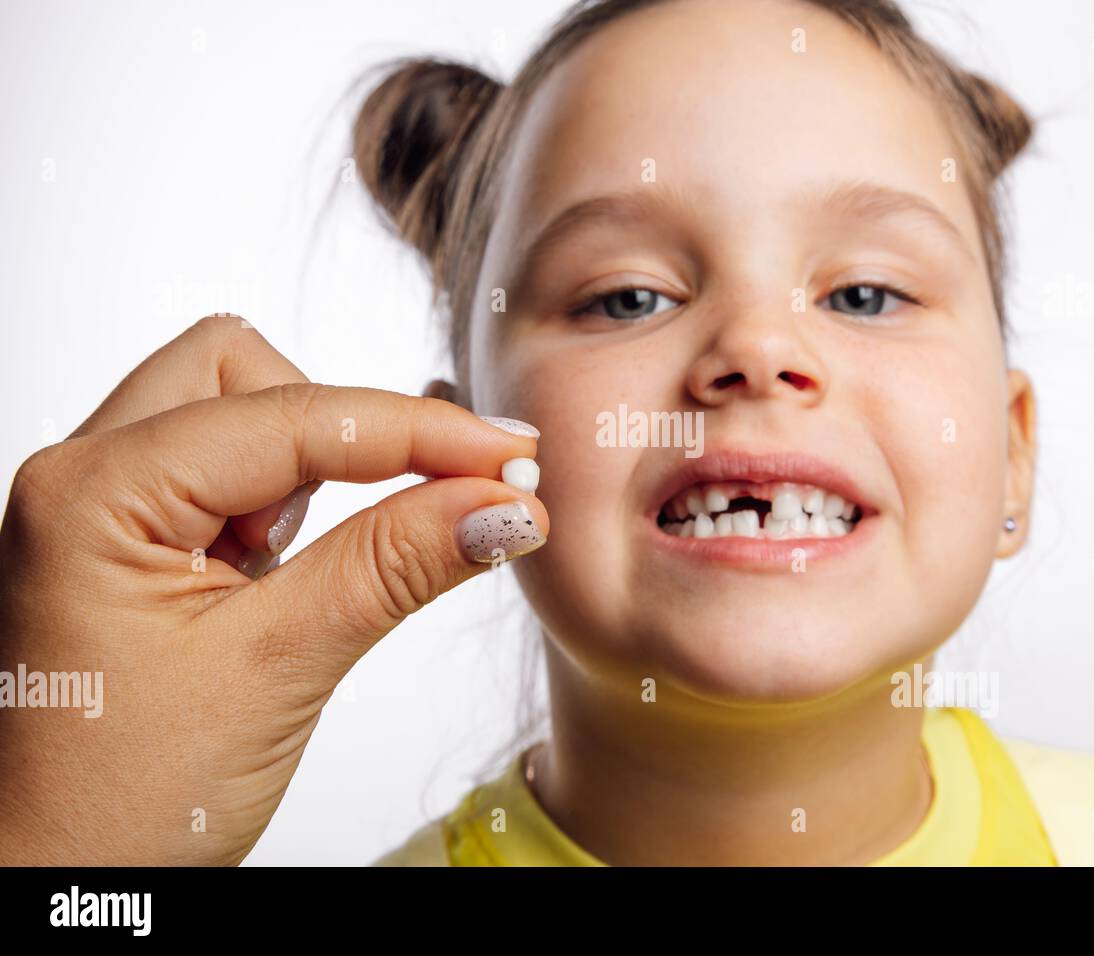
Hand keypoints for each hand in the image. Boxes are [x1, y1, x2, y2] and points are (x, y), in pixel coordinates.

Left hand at [0, 314, 547, 864]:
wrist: (48, 889)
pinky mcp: (125, 543)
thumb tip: (503, 505)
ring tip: (288, 585)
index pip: (294, 416)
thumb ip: (393, 567)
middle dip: (335, 432)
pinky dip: (277, 510)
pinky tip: (270, 588)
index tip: (511, 461)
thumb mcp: (275, 672)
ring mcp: (98, 509)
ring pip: (232, 415)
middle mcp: (82, 478)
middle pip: (242, 373)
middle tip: (401, 510)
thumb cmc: (113, 809)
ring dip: (298, 477)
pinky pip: (221, 476)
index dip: (419, 433)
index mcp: (93, 494)